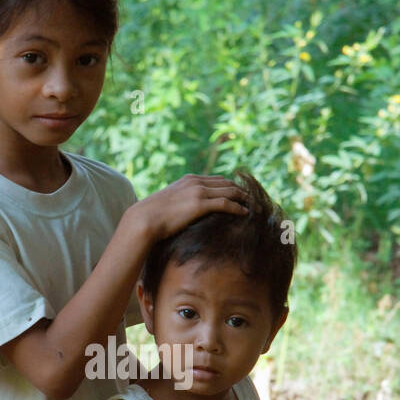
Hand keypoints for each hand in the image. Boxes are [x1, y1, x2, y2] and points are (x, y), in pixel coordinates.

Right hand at [132, 174, 248, 243]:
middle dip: (242, 191)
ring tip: (255, 208)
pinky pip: (225, 203)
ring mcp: (198, 191)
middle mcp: (196, 181)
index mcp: (189, 179)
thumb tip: (185, 213)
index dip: (232, 187)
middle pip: (227, 183)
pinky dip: (238, 208)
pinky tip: (245, 214)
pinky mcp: (199, 204)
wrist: (144, 219)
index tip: (242, 196)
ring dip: (245, 199)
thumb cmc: (153, 217)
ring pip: (230, 191)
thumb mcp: (169, 204)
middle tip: (254, 201)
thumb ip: (181, 202)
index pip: (217, 180)